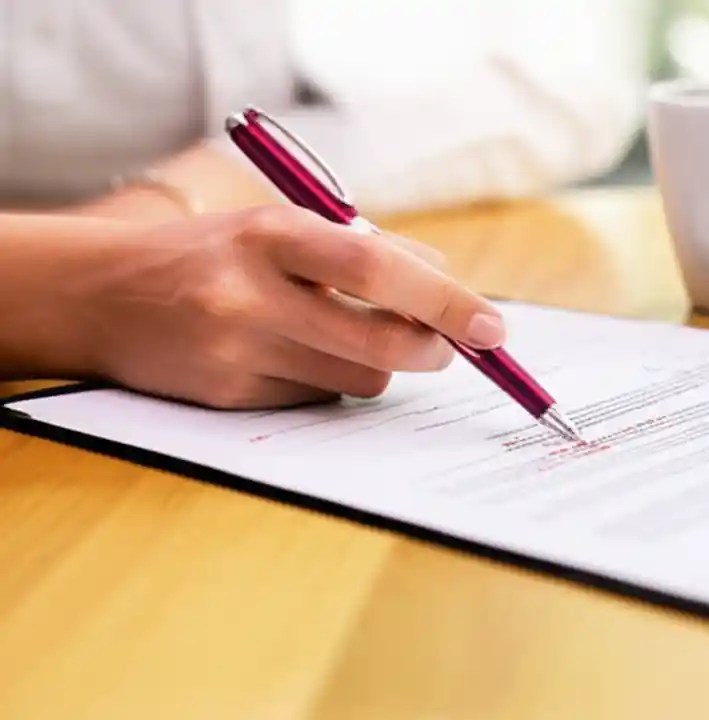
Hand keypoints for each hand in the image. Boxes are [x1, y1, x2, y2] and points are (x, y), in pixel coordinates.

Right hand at [69, 206, 504, 408]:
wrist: (95, 294)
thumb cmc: (210, 253)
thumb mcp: (279, 226)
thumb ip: (364, 249)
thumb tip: (449, 286)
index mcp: (271, 233)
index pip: (378, 269)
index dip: (446, 301)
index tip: (493, 327)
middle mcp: (251, 294)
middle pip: (380, 342)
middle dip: (432, 349)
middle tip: (447, 347)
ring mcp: (235, 351)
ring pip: (358, 380)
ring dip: (376, 363)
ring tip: (338, 334)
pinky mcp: (225, 397)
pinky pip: (316, 401)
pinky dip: (326, 383)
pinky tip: (288, 356)